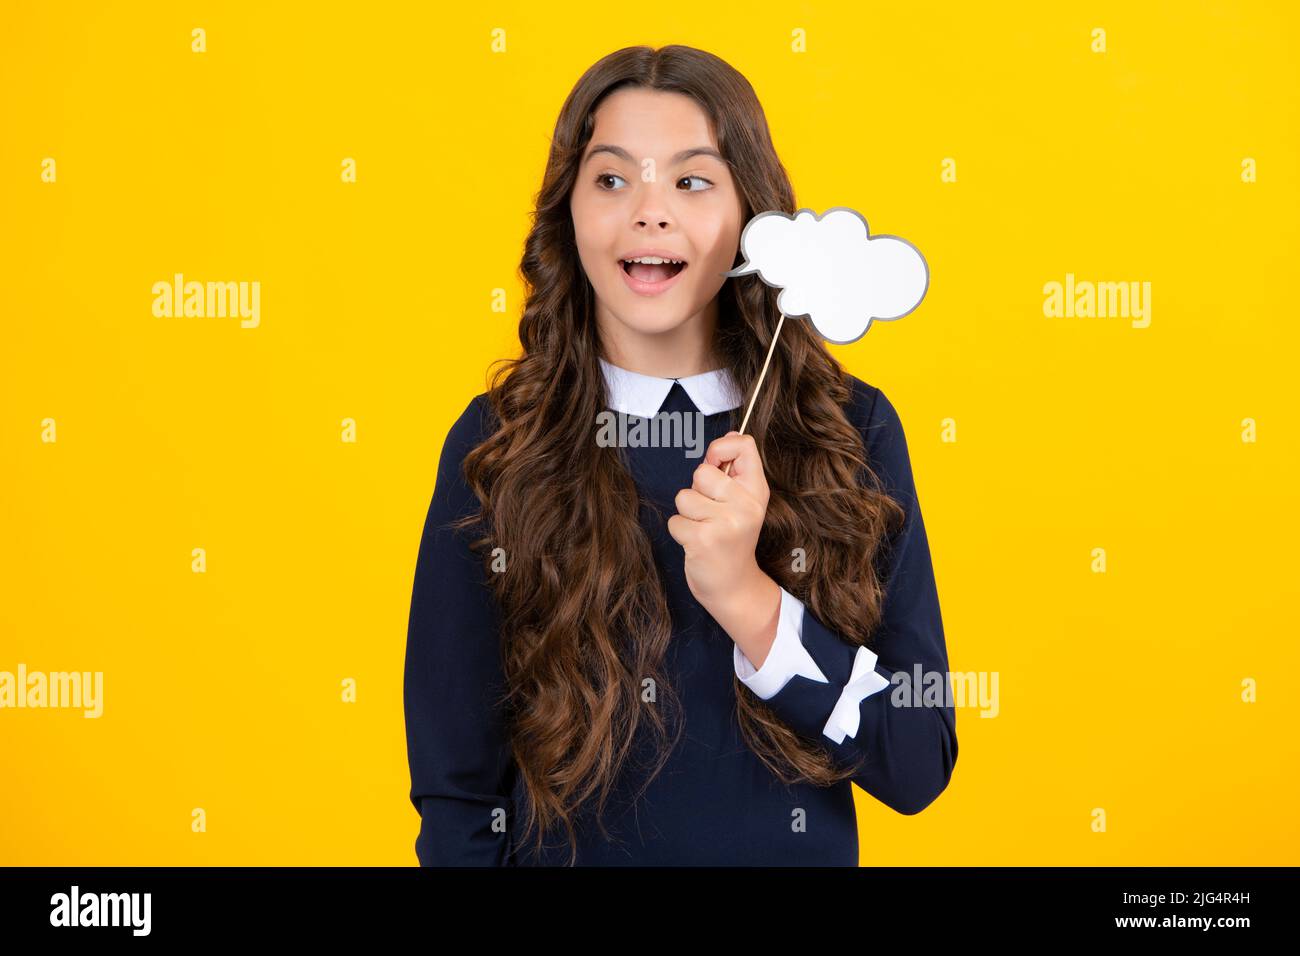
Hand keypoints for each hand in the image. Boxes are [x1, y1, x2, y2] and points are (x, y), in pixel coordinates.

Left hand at [666, 431, 770, 612]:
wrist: (734, 587)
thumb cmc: (733, 540)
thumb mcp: (744, 503)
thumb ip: (736, 470)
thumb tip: (731, 434)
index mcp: (756, 491)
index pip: (743, 445)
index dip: (720, 450)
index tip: (716, 467)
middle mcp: (745, 505)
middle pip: (702, 472)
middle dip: (697, 491)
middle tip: (710, 513)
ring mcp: (725, 523)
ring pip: (684, 497)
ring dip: (687, 514)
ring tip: (703, 529)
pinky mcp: (703, 540)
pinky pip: (675, 520)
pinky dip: (680, 532)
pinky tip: (696, 543)